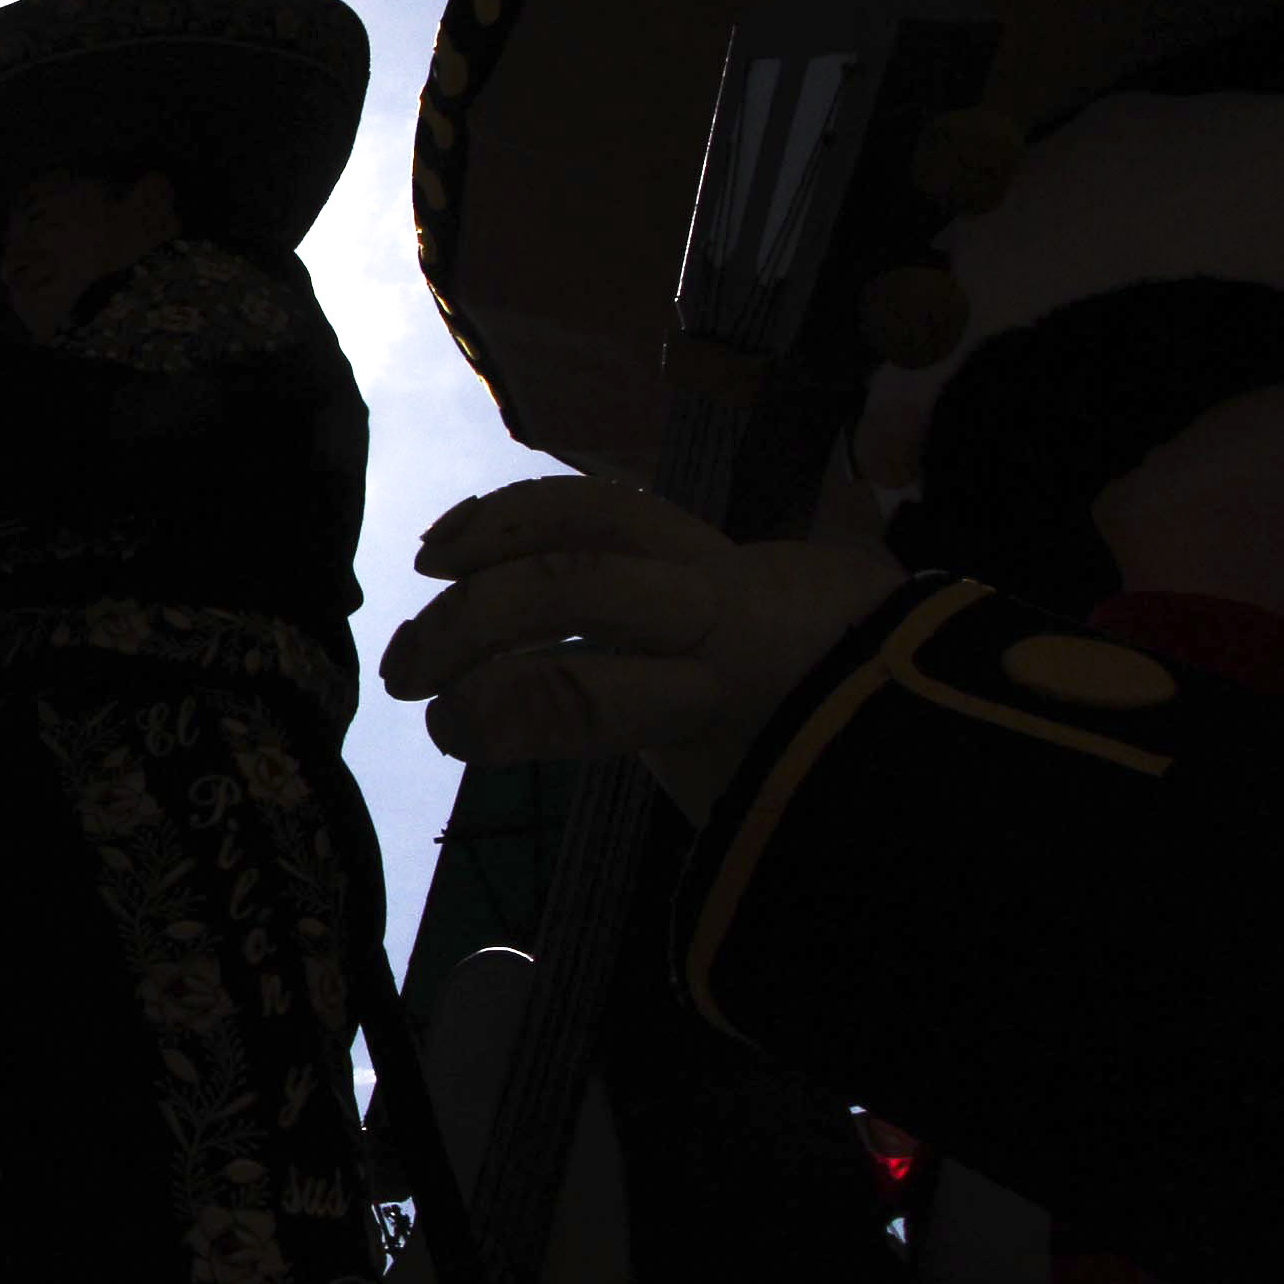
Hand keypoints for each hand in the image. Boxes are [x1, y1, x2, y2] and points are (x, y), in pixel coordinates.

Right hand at [378, 476, 904, 821]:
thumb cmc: (779, 752)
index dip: (503, 708)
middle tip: (404, 677)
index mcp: (727, 697)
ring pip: (589, 521)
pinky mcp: (687, 534)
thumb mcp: (702, 783)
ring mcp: (705, 560)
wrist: (878, 679)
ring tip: (423, 582)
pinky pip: (597, 500)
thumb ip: (602, 750)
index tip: (444, 730)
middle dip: (472, 624)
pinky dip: (518, 510)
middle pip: (580, 585)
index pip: (598, 691)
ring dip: (489, 545)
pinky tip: (456, 540)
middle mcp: (718, 614)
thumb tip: (462, 736)